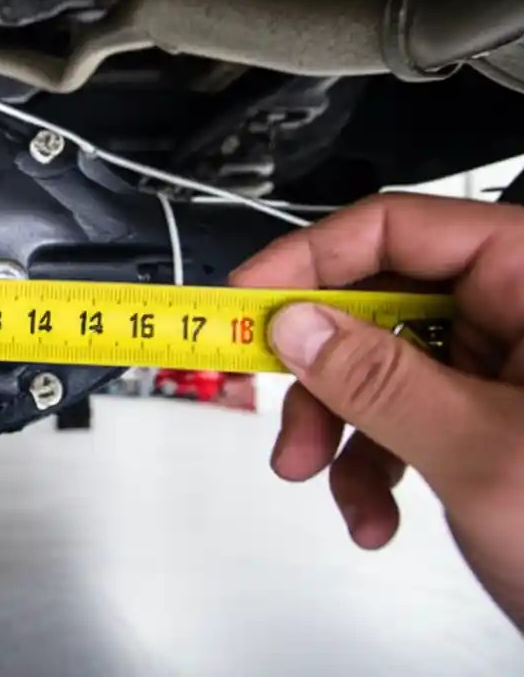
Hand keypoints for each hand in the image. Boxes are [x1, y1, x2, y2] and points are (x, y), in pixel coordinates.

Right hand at [231, 193, 523, 627]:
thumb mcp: (480, 451)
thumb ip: (379, 380)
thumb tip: (297, 325)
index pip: (402, 230)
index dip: (312, 259)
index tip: (247, 300)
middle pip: (381, 303)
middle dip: (322, 370)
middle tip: (275, 405)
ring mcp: (510, 369)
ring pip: (382, 366)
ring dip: (338, 428)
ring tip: (319, 478)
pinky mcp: (494, 417)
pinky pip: (406, 417)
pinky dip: (374, 464)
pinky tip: (374, 513)